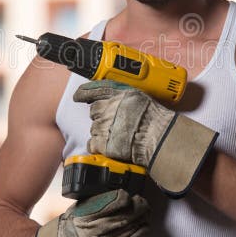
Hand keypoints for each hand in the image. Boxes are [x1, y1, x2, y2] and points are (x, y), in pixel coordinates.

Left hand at [74, 80, 217, 196]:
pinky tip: (112, 145)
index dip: (83, 93)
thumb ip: (122, 95)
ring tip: (119, 135)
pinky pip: (93, 143)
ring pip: (94, 128)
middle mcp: (106, 107)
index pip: (92, 90)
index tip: (78, 96)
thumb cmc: (153, 118)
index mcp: (115, 93)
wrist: (157, 136)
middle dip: (102, 117)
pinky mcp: (102, 142)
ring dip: (103, 132)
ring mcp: (103, 125)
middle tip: (116, 123)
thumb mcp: (138, 96)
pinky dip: (99, 146)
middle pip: (94, 112)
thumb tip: (112, 96)